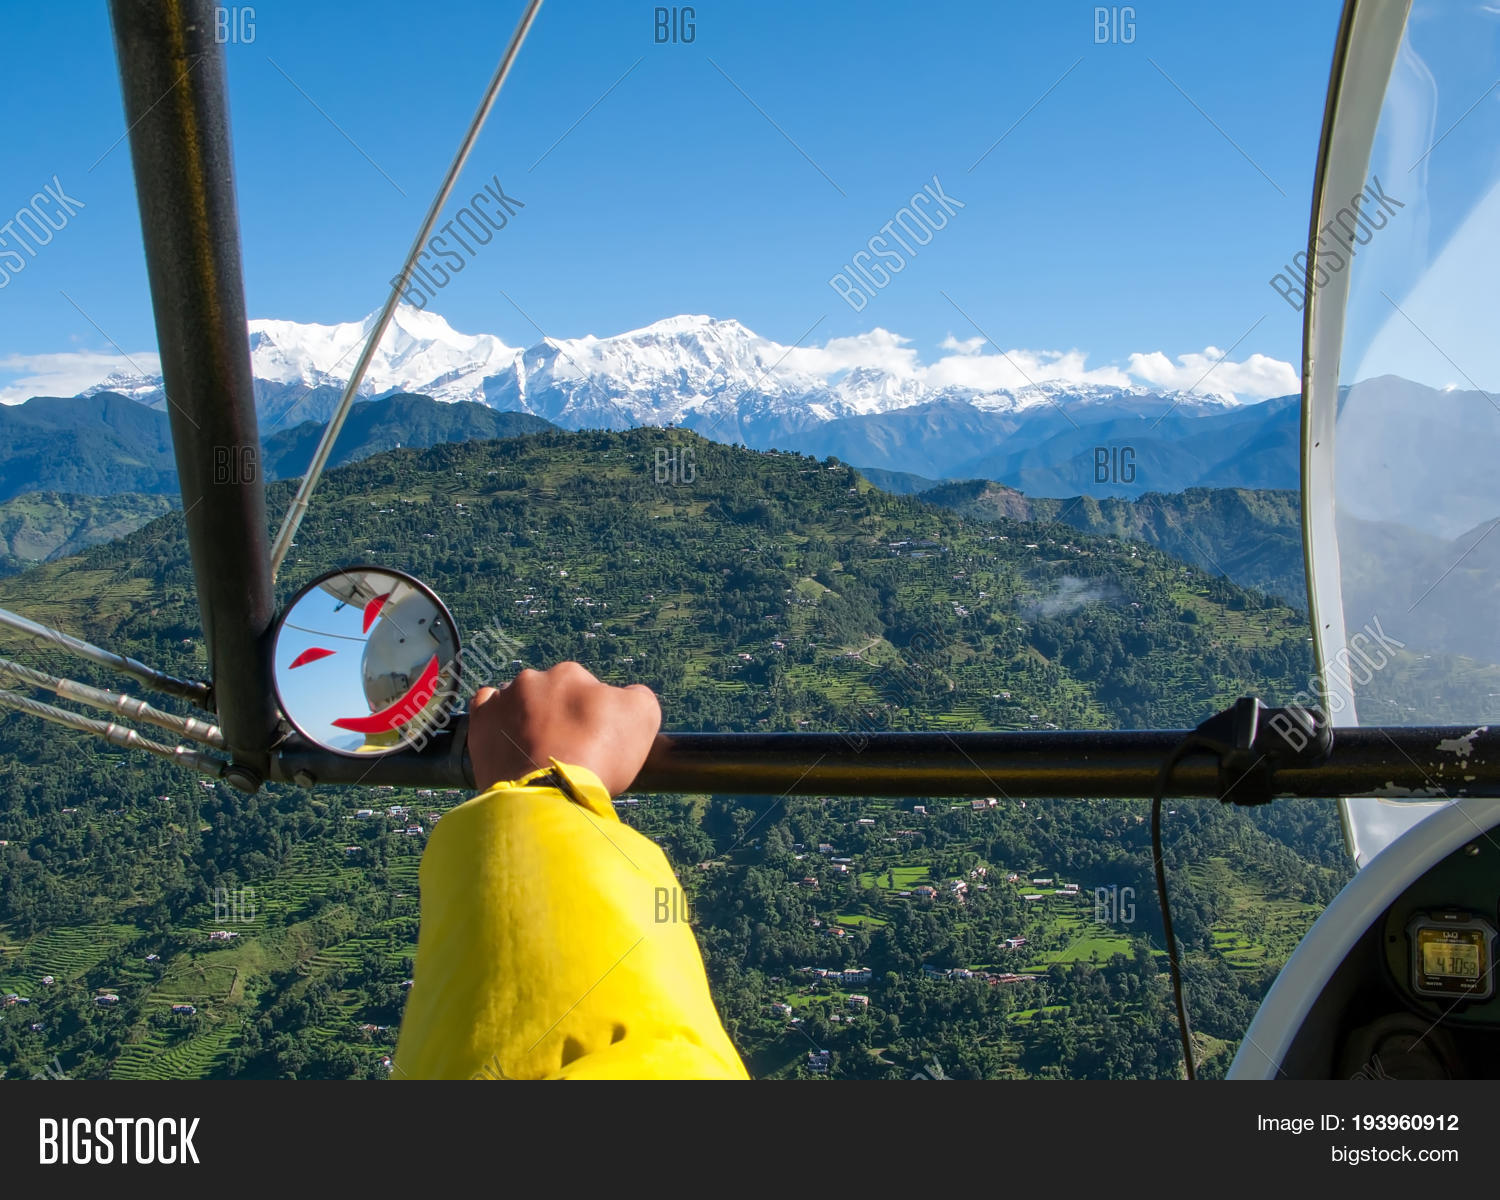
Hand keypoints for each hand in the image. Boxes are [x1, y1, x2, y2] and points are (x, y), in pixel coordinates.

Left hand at [467, 662, 660, 794]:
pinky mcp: (479, 724)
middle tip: (570, 752)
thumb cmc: (598, 755)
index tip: (596, 744)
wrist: (548, 794)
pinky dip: (497, 721)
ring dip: (529, 720)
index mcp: (571, 674)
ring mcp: (502, 700)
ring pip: (519, 703)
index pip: (587, 691)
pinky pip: (486, 711)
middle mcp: (533, 679)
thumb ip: (637, 696)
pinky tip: (508, 740)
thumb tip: (629, 695)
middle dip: (560, 718)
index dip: (595, 718)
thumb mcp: (644, 717)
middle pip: (552, 696)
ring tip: (538, 754)